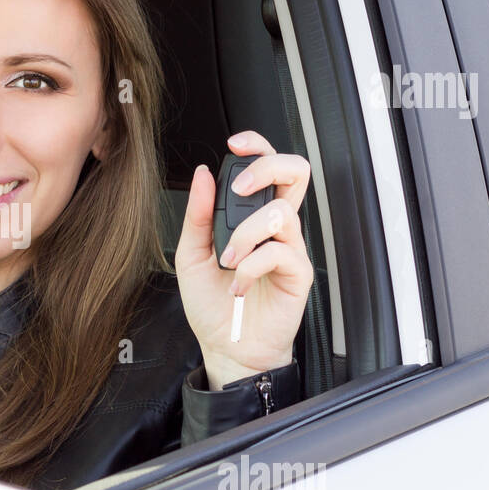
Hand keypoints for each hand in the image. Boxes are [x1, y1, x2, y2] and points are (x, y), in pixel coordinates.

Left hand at [173, 130, 313, 390]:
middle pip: (297, 173)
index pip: (268, 167)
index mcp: (252, 216)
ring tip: (228, 259)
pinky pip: (280, 252)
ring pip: (282, 212)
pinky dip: (251, 265)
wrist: (225, 346)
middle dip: (267, 169)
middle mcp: (276, 227)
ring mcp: (290, 248)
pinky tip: (237, 283)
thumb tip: (202, 175)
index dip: (258, 147)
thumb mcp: (191, 255)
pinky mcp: (298, 274)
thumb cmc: (213, 303)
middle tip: (240, 190)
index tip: (235, 144)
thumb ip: (198, 215)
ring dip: (246, 233)